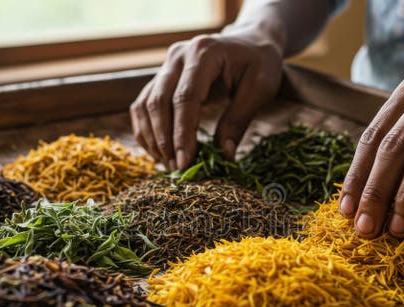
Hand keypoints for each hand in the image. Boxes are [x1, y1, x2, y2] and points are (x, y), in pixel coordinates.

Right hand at [130, 34, 281, 169]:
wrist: (251, 41)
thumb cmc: (259, 63)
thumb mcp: (260, 88)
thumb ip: (239, 120)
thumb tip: (224, 156)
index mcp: (204, 53)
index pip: (185, 98)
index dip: (182, 133)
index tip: (185, 162)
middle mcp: (178, 56)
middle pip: (159, 101)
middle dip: (164, 139)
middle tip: (176, 168)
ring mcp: (166, 65)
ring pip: (145, 104)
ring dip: (152, 138)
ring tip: (167, 164)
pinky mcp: (162, 77)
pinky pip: (143, 105)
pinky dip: (146, 130)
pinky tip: (159, 152)